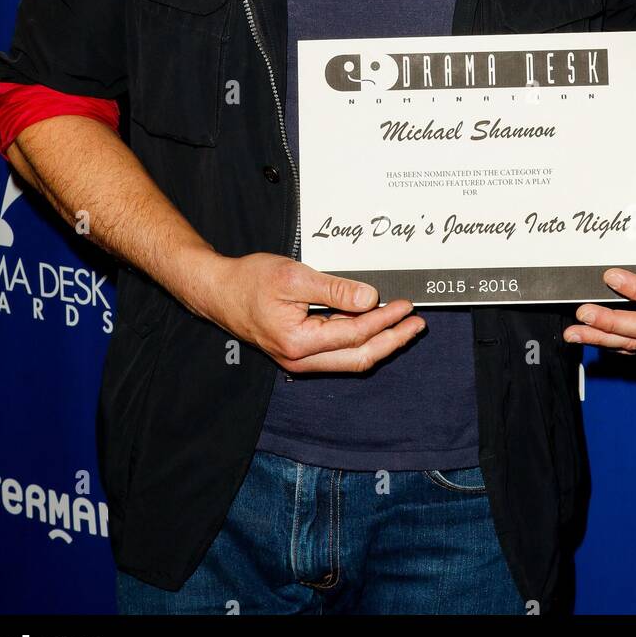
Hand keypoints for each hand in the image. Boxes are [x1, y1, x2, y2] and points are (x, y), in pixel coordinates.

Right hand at [202, 251, 425, 372]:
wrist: (218, 291)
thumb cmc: (250, 280)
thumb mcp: (294, 276)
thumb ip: (334, 289)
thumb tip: (371, 299)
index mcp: (298, 342)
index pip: (354, 334)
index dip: (385, 320)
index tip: (405, 305)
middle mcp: (299, 360)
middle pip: (358, 358)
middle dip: (392, 341)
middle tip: (416, 325)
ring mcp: (298, 360)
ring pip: (349, 360)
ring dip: (379, 344)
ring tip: (403, 329)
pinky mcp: (298, 353)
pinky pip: (337, 354)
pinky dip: (360, 342)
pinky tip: (373, 328)